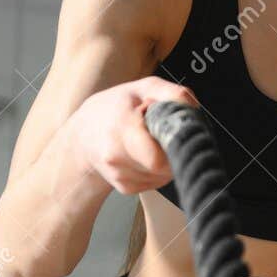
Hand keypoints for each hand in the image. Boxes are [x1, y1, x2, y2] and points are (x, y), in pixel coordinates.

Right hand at [68, 76, 199, 194]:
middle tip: (162, 134)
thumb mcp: (144, 88)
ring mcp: (119, 176)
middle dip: (172, 151)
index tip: (173, 131)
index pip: (158, 158)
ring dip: (167, 160)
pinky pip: (157, 182)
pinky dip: (158, 170)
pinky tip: (145, 154)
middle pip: (165, 168)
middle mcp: (116, 157)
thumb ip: (172, 94)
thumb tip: (194, 109)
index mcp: (122, 129)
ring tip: (150, 141)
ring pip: (165, 176)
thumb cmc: (116, 107)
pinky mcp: (125, 188)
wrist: (83, 134)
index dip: (174, 145)